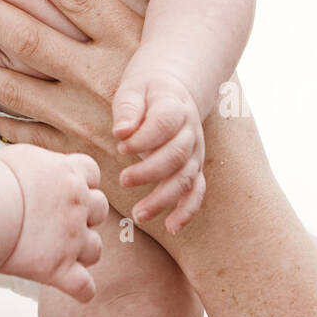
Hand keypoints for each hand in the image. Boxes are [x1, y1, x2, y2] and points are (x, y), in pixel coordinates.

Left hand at [0, 0, 205, 231]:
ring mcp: (81, 118)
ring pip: (12, 84)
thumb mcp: (180, 55)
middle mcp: (101, 78)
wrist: (208, 191)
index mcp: (132, 45)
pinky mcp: (70, 151)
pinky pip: (19, 128)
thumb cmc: (199, 112)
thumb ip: (147, 23)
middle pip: (29, 35)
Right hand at [0, 145, 106, 301]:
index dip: (81, 182)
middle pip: (100, 209)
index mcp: (68, 172)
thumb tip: (35, 174)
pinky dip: (80, 289)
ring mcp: (71, 239)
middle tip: (57, 222)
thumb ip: (40, 166)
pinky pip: (85, 287)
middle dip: (84, 216)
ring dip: (82, 252)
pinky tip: (69, 285)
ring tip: (57, 252)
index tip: (62, 189)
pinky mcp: (58, 269)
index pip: (92, 172)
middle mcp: (77, 204)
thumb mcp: (21, 158)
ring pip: (96, 249)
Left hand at [113, 70, 205, 234]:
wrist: (174, 89)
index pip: (164, 124)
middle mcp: (190, 131)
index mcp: (175, 106)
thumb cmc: (146, 92)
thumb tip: (121, 131)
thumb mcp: (133, 89)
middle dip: (150, 172)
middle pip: (175, 155)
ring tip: (138, 215)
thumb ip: (128, 108)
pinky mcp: (195, 167)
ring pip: (185, 178)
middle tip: (123, 180)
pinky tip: (171, 227)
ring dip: (164, 199)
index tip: (120, 146)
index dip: (143, 138)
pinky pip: (197, 191)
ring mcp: (195, 152)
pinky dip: (187, 211)